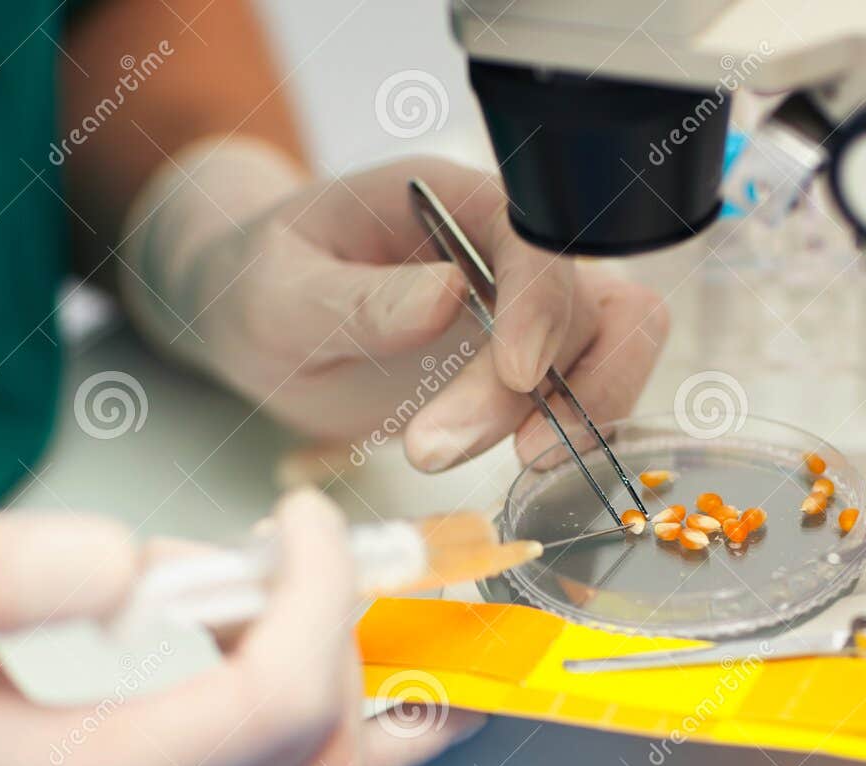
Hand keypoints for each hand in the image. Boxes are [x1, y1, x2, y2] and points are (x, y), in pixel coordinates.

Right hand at [0, 492, 480, 765]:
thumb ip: (4, 572)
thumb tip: (124, 562)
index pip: (280, 696)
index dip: (319, 592)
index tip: (301, 521)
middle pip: (324, 732)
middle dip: (334, 620)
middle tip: (290, 548)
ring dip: (349, 674)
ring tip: (306, 591)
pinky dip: (327, 717)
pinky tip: (311, 651)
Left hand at [119, 140, 667, 469]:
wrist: (255, 325)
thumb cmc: (259, 286)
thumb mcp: (280, 291)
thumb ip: (358, 298)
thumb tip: (448, 296)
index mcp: (448, 199)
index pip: (536, 233)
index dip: (542, 301)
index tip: (515, 374)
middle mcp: (504, 249)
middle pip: (585, 303)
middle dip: (542, 387)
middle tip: (441, 446)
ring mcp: (523, 311)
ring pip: (610, 349)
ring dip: (573, 416)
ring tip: (491, 461)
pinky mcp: (523, 371)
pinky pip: (587, 395)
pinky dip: (573, 435)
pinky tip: (516, 466)